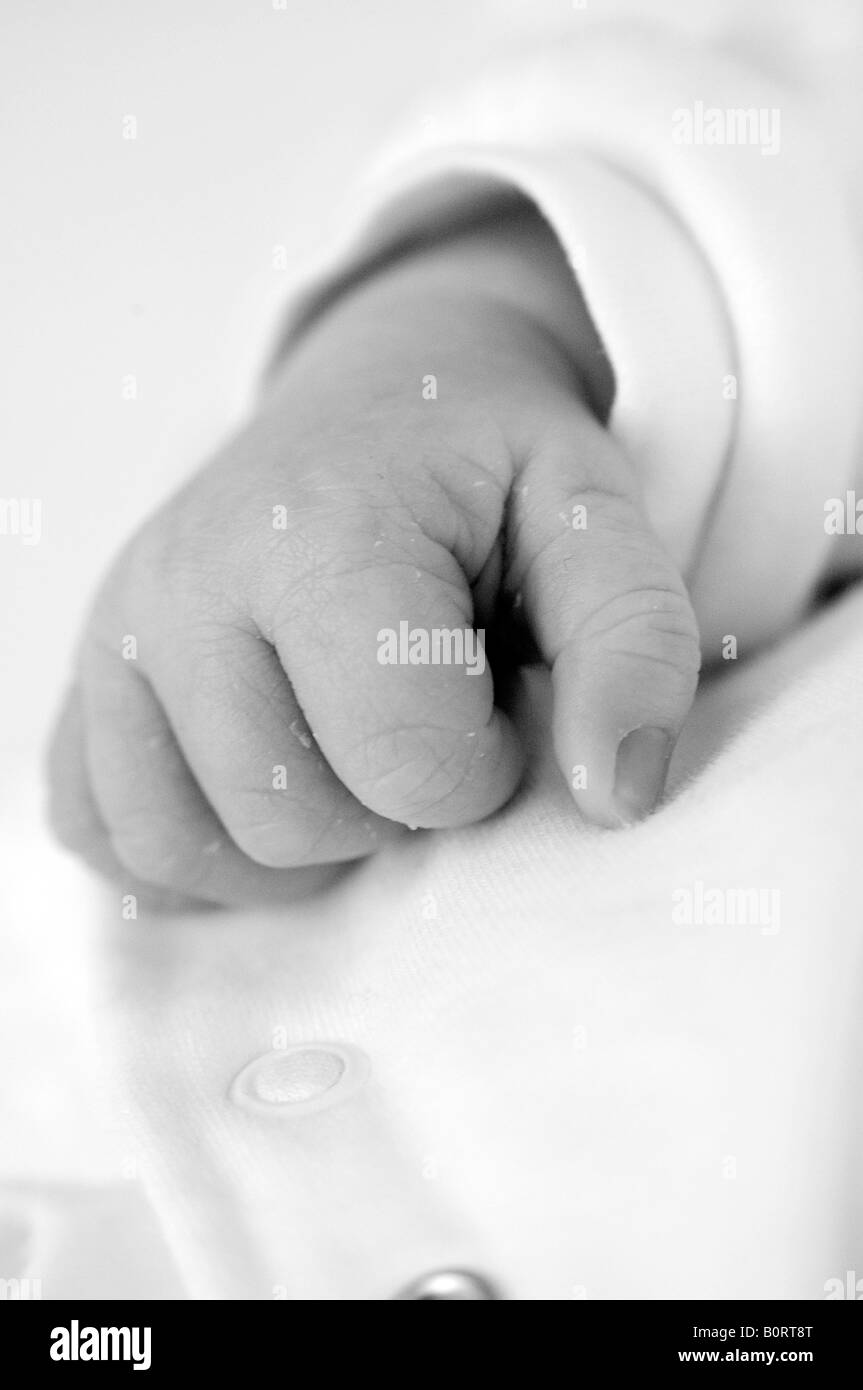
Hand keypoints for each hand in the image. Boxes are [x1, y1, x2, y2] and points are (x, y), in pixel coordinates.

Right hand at [47, 204, 699, 906]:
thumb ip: (633, 645)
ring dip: (292, 846)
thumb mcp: (594, 522)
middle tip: (419, 720)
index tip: (491, 699)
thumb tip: (619, 799)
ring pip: (183, 849)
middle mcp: (186, 582)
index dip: (482, 769)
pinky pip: (107, 834)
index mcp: (318, 532)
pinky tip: (263, 785)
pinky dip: (193, 848)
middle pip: (289, 824)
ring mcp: (117, 634)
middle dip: (386, 809)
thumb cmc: (488, 472)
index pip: (407, 764)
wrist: (376, 400)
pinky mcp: (85, 682)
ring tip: (345, 755)